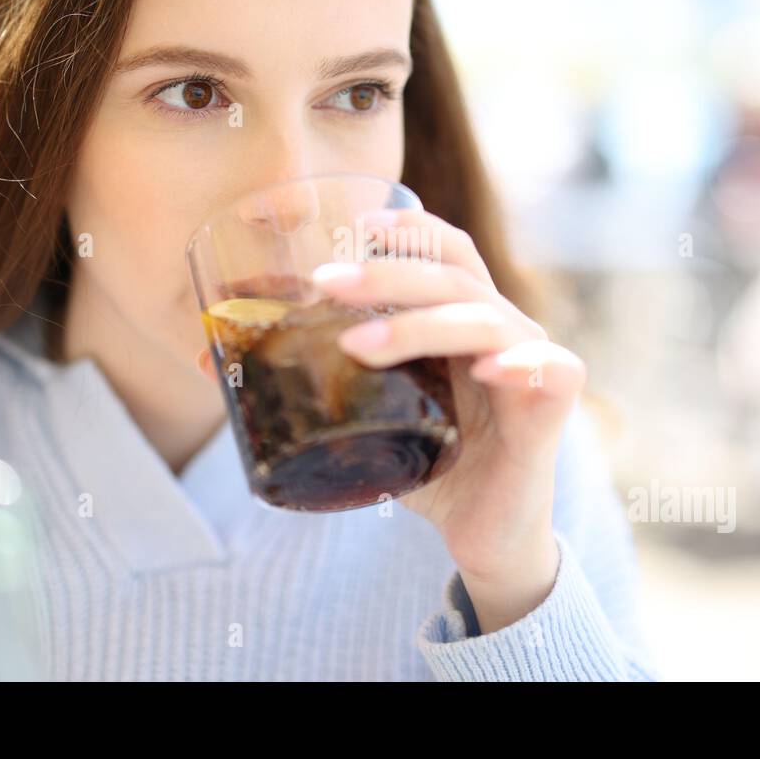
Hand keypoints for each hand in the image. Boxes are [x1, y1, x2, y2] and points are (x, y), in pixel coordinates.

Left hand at [310, 207, 587, 632]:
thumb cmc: (428, 464)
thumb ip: (310, 381)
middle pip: (451, 276)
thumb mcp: (367, 415)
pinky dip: (521, 363)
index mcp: (461, 317)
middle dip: (385, 274)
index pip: (445, 251)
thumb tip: (208, 359)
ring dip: (418, 323)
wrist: (484, 533)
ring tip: (358, 345)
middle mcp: (501, 326)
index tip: (354, 225)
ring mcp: (530, 362)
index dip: (407, 229)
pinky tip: (487, 370)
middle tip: (324, 283)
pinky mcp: (551, 407)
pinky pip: (550, 372)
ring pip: (482, 317)